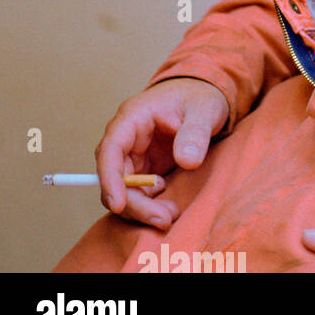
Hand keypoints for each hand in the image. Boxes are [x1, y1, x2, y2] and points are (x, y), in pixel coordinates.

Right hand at [95, 76, 228, 227]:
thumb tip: (188, 161)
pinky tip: (167, 207)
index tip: (119, 204)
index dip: (110, 179)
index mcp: (132, 118)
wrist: (203, 95)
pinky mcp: (143, 168)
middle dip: (134, 203)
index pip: (110, 150)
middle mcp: (126, 139)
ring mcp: (133, 155)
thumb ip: (196, 132)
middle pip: (115, 178)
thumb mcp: (204, 109)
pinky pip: (136, 193)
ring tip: (169, 216)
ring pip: (123, 190)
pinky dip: (148, 205)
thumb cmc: (199, 97)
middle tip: (163, 219)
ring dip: (142, 208)